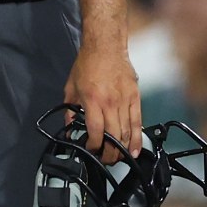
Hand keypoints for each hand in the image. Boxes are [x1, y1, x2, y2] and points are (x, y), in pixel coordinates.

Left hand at [64, 43, 139, 161]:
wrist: (106, 46)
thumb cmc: (87, 64)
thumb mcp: (71, 86)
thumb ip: (69, 108)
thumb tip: (69, 125)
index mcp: (92, 100)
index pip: (96, 131)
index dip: (94, 145)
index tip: (91, 150)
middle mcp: (110, 103)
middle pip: (113, 136)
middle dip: (109, 153)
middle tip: (104, 160)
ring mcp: (124, 101)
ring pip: (127, 132)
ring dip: (122, 149)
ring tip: (117, 158)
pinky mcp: (135, 98)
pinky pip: (138, 122)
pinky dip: (137, 138)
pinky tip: (134, 150)